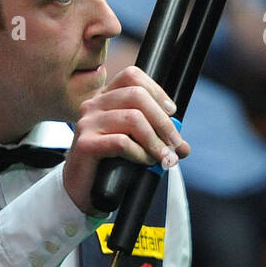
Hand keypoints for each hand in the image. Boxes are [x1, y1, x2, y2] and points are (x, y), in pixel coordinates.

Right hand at [61, 66, 188, 214]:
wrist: (82, 190)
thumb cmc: (108, 164)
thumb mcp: (135, 144)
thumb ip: (157, 139)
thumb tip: (183, 147)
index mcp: (104, 98)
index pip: (132, 76)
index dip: (157, 91)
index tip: (171, 112)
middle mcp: (93, 105)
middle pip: (137, 95)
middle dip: (163, 121)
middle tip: (175, 144)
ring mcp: (87, 123)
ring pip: (133, 118)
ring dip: (155, 141)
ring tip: (163, 158)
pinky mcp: (85, 144)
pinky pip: (122, 142)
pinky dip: (140, 153)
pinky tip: (145, 162)